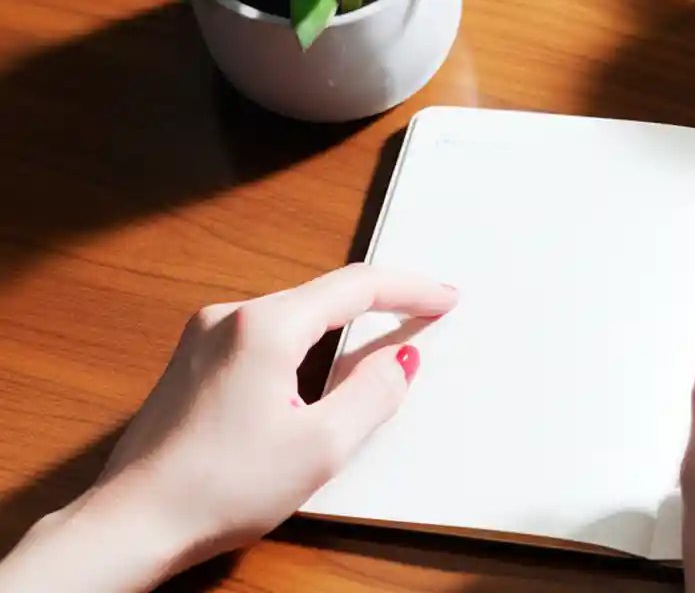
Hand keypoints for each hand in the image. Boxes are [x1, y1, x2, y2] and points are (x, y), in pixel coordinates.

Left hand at [0, 263, 456, 591]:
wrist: (133, 522)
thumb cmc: (221, 488)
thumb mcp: (322, 446)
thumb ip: (374, 392)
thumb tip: (401, 357)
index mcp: (266, 326)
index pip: (357, 286)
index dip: (410, 290)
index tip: (446, 299)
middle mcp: (230, 317)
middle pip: (323, 296)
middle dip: (377, 307)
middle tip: (423, 317)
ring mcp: (204, 336)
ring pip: (293, 317)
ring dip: (338, 330)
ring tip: (377, 350)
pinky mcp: (192, 361)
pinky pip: (264, 336)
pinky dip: (304, 346)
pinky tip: (316, 377)